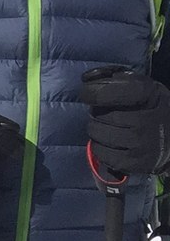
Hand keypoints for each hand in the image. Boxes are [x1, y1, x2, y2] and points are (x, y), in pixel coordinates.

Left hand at [80, 66, 169, 180]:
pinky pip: (102, 153)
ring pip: (98, 134)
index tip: (88, 94)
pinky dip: (100, 148)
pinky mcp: (135, 162)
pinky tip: (110, 143)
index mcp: (150, 95)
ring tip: (107, 128)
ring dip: (96, 130)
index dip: (94, 92)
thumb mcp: (145, 90)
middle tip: (103, 116)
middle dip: (96, 114)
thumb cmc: (151, 110)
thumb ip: (120, 82)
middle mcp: (148, 120)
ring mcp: (142, 143)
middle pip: (102, 115)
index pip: (112, 91)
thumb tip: (89, 78)